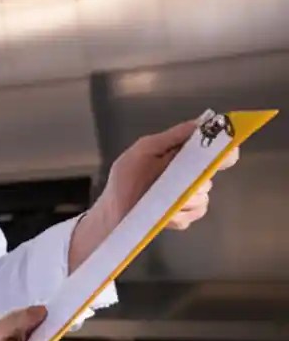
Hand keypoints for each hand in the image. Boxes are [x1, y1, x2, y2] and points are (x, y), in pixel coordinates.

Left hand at [97, 118, 239, 230]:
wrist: (113, 210)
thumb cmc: (125, 178)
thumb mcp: (143, 150)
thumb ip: (171, 137)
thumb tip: (200, 122)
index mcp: (183, 157)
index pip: (215, 151)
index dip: (225, 150)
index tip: (226, 153)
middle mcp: (190, 176)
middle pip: (210, 175)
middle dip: (195, 177)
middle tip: (174, 180)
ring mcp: (189, 198)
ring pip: (202, 197)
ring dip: (183, 197)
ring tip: (159, 197)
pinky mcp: (184, 217)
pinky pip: (192, 214)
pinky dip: (177, 214)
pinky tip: (160, 212)